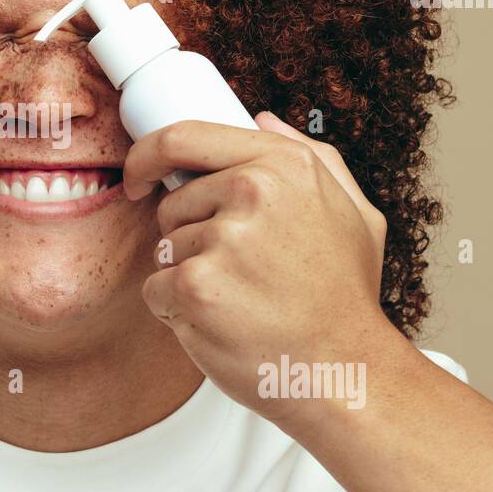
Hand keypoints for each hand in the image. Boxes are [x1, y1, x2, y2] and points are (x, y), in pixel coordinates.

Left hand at [125, 112, 394, 425]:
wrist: (346, 371)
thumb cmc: (346, 297)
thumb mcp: (352, 212)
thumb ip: (312, 157)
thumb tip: (263, 120)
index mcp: (284, 164)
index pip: (185, 136)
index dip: (149, 155)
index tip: (140, 176)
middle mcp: (253, 190)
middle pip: (173, 204)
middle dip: (190, 237)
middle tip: (239, 273)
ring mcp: (222, 237)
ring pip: (165, 249)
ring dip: (189, 277)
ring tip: (242, 300)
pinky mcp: (195, 284)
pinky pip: (156, 287)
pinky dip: (177, 310)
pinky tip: (222, 322)